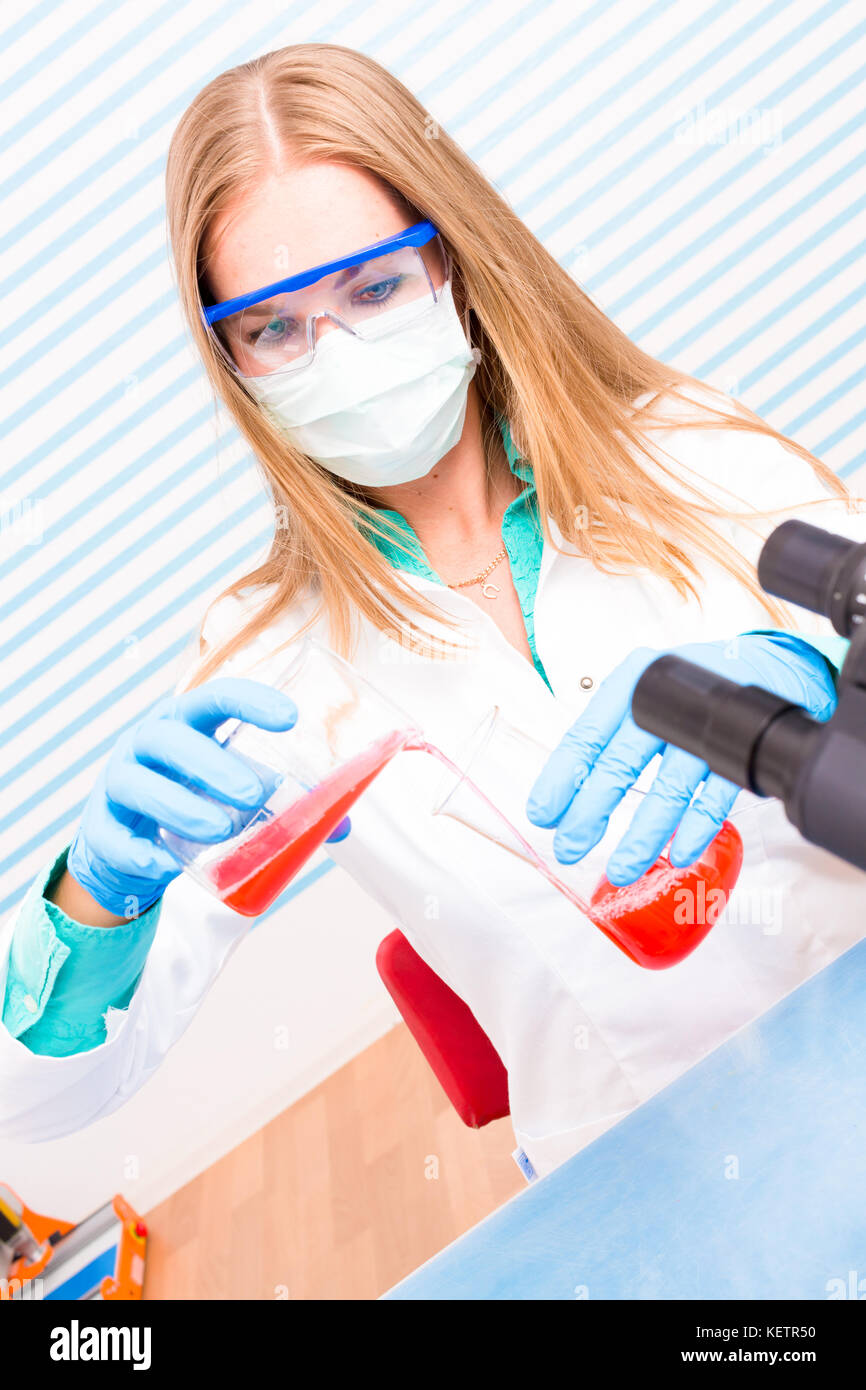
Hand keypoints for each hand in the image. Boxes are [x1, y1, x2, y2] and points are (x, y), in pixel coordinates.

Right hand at [67, 678, 347, 916]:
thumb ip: (282, 803)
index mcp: (185, 725)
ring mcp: (117, 784)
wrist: (128, 848)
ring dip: (181, 806)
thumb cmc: (191, 801)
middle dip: (211, 764)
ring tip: (221, 830)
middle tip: (254, 794)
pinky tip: (163, 864)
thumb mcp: (231, 793)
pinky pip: (112, 838)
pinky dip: (137, 851)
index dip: (249, 702)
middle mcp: (145, 745)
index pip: (212, 698)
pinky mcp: (101, 830)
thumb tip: (342, 824)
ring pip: (138, 785)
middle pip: (169, 740)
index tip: (290, 717)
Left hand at [526, 634, 836, 885]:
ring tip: (624, 867)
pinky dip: (697, 828)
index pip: (587, 734)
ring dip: (644, 834)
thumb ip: (612, 737)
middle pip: (622, 762)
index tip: (542, 814)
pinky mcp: (743, 745)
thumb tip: (571, 794)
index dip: (561, 777)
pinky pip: (717, 795)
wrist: (767, 665)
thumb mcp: (646, 697)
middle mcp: (665, 699)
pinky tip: (678, 853)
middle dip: (592, 811)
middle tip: (570, 847)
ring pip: (670, 787)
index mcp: (632, 683)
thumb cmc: (693, 690)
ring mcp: (707, 723)